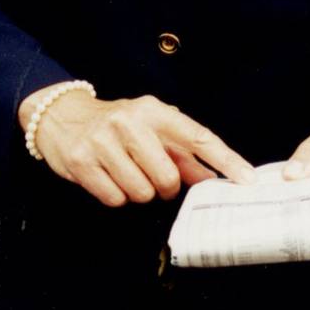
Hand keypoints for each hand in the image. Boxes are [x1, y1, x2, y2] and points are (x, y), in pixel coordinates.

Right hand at [18, 87, 255, 206]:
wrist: (63, 116)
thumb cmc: (117, 125)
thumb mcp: (151, 127)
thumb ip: (182, 152)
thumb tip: (212, 177)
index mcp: (153, 110)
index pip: (197, 136)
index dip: (224, 159)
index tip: (246, 178)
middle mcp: (129, 121)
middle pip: (168, 178)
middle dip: (165, 187)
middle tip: (153, 176)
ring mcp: (103, 141)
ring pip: (141, 192)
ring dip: (138, 192)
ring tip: (126, 172)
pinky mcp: (82, 162)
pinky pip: (115, 199)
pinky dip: (115, 196)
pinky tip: (108, 177)